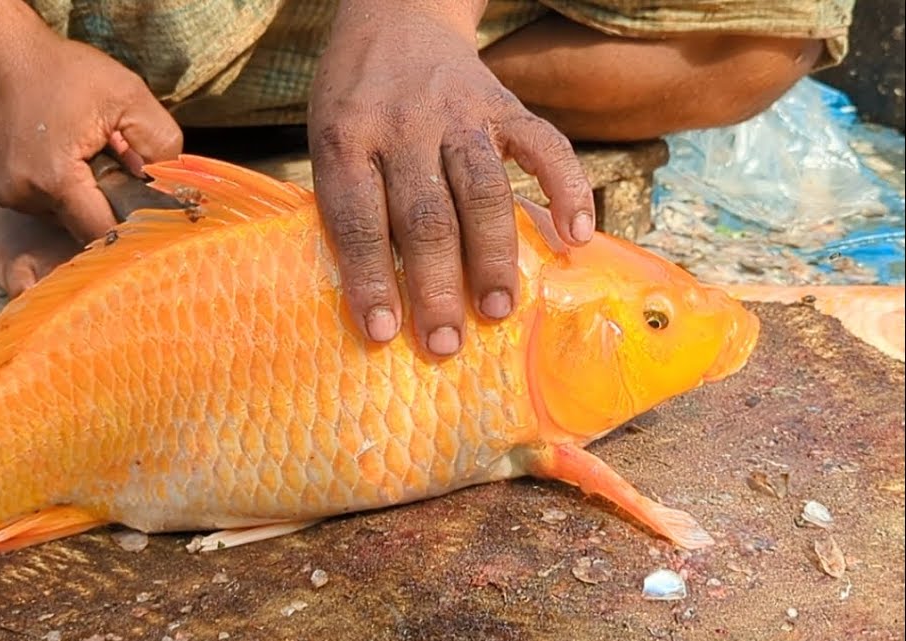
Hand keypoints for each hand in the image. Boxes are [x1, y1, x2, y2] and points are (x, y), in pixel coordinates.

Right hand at [0, 19, 182, 242]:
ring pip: (58, 215)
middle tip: (107, 160)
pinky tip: (53, 153)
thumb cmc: (59, 68)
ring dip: (75, 194)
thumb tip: (168, 183)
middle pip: (80, 225)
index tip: (142, 207)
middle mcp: (23, 196)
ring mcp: (1, 194)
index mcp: (56, 180)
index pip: (103, 232)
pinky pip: (35, 202)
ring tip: (77, 153)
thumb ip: (159, 143)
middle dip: (102, 201)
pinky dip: (51, 187)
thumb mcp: (126, 95)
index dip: (128, 225)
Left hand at [308, 1, 594, 355]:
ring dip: (493, 256)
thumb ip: (351, 203)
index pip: (358, 219)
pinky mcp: (503, 103)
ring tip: (499, 310)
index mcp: (346, 140)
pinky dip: (566, 189)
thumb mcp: (328, 142)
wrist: (395, 17)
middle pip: (424, 216)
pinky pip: (543, 145)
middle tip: (446, 343)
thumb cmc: (354, 102)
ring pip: (481, 190)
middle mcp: (403, 126)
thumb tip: (380, 295)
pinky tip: (577, 236)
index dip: (371, 279)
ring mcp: (458, 113)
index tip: (384, 332)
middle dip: (436, 287)